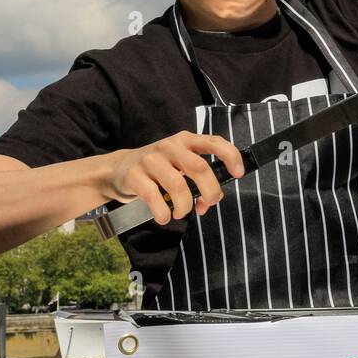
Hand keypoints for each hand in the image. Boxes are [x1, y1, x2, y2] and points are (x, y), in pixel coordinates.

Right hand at [102, 131, 245, 224]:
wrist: (119, 169)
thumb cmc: (158, 169)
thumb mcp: (180, 165)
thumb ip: (197, 181)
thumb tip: (208, 202)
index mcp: (186, 141)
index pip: (214, 142)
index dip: (230, 156)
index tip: (239, 173)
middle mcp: (170, 146)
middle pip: (199, 168)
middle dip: (210, 191)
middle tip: (207, 204)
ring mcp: (151, 159)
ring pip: (178, 185)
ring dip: (185, 206)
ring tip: (181, 213)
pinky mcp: (135, 175)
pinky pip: (154, 197)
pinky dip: (163, 212)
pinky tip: (164, 217)